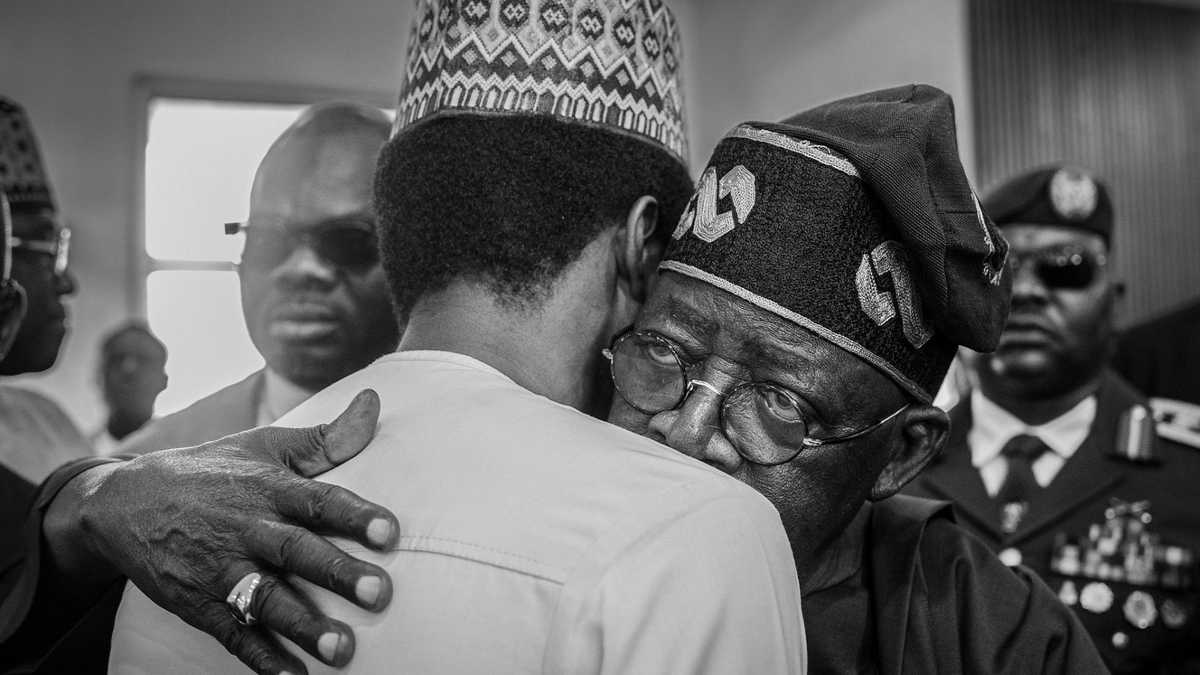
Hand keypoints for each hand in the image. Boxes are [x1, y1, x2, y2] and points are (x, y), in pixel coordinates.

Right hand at [78, 389, 396, 673]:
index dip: (354, 514)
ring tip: (344, 650)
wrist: (124, 502)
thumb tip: (374, 401)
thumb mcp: (265, 446)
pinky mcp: (199, 605)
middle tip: (380, 593)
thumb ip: (326, 437)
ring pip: (266, 600)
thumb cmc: (215, 471)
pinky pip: (234, 636)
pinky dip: (263, 660)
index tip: (390, 530)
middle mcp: (245, 528)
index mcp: (267, 487)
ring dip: (304, 627)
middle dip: (337, 573)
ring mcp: (219, 570)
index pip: (317, 499)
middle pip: (295, 551)